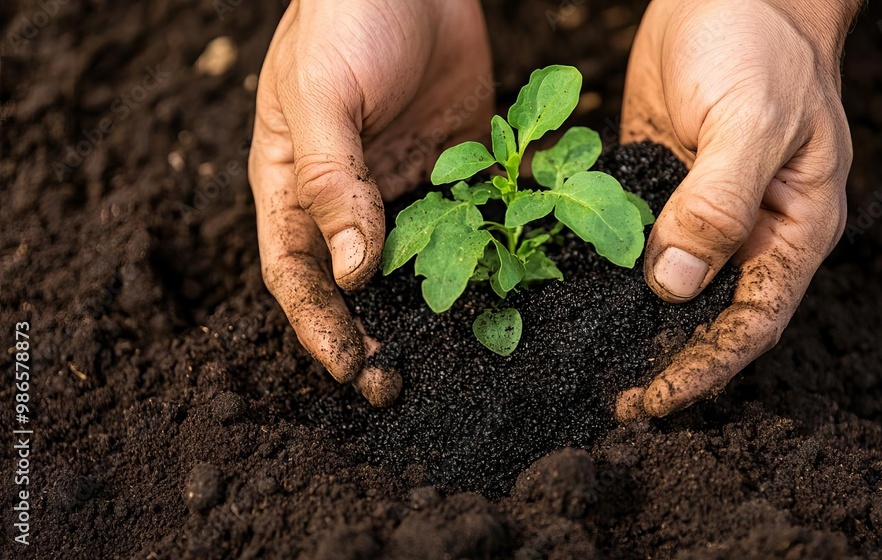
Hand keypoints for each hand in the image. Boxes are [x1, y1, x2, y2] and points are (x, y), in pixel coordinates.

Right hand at [248, 0, 492, 403]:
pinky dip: (490, 250)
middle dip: (377, 334)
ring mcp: (407, 182)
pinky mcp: (460, 164)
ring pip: (419, 261)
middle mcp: (350, 194)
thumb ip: (334, 180)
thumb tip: (353, 272)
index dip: (318, 326)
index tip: (351, 370)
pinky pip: (473, 218)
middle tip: (403, 386)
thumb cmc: (346, 17)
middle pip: (357, 282)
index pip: (297, 273)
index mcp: (295, 184)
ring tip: (465, 352)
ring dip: (438, 307)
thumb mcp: (323, 95)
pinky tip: (514, 284)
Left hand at [619, 0, 859, 416]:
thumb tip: (673, 282)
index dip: (704, 368)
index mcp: (792, 228)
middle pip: (707, 317)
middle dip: (662, 359)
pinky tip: (570, 292)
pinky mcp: (657, 186)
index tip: (653, 399)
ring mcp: (699, 210)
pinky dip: (606, 270)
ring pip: (666, 286)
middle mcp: (747, 231)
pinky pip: (632, 240)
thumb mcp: (751, 121)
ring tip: (581, 360)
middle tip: (609, 396)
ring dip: (629, 324)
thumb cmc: (760, 44)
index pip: (752, 322)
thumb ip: (718, 202)